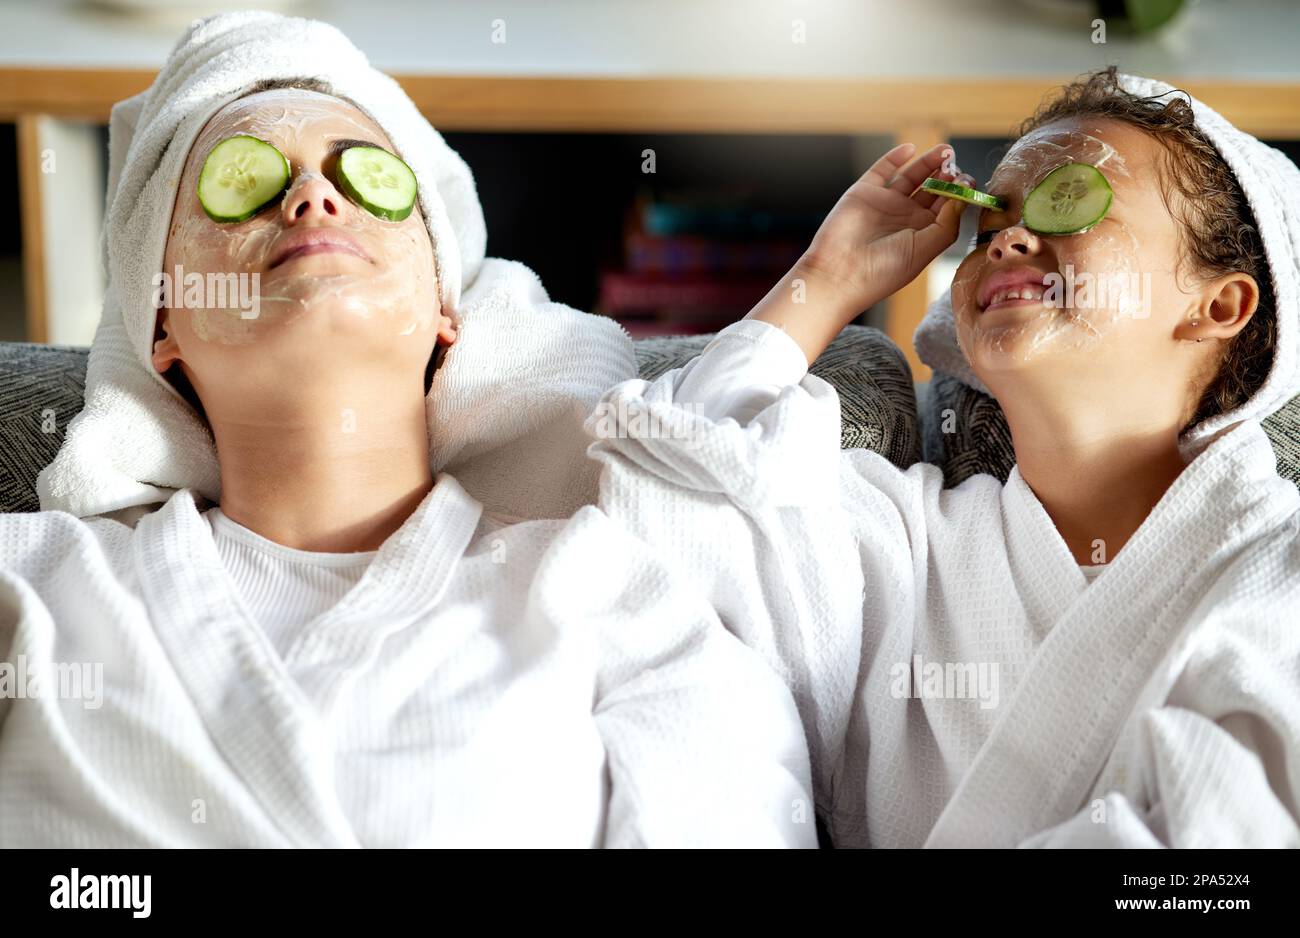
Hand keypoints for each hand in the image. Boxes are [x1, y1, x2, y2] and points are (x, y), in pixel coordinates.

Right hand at [804, 142, 970, 311]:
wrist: (840, 274)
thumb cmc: (883, 271)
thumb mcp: (925, 249)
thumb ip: (947, 223)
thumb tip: (961, 197)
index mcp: (922, 234)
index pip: (947, 208)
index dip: (959, 193)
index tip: (968, 181)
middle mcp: (905, 218)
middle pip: (932, 189)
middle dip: (947, 175)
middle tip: (956, 162)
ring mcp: (886, 204)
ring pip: (912, 176)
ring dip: (929, 162)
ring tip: (945, 150)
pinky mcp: (865, 192)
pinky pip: (883, 170)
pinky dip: (895, 158)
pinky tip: (910, 149)